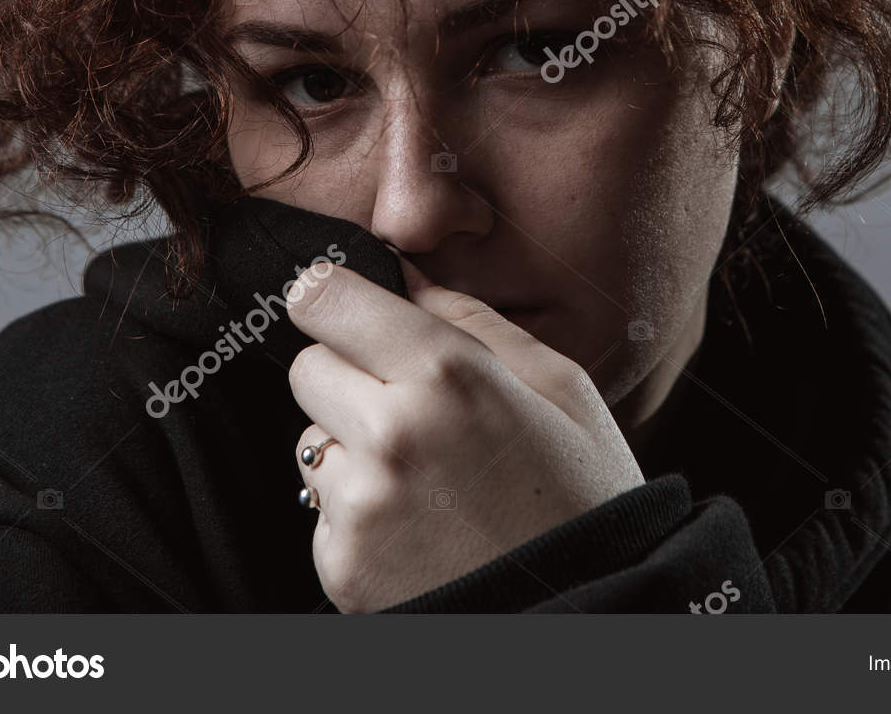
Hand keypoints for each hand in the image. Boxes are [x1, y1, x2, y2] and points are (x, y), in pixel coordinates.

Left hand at [285, 256, 645, 611]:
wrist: (583, 612)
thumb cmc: (583, 494)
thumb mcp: (559, 387)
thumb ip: (474, 319)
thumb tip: (407, 277)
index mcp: (447, 373)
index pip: (323, 299)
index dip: (332, 298)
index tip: (348, 310)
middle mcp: (392, 433)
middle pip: (307, 367)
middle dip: (347, 375)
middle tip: (409, 405)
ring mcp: (362, 504)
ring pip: (312, 439)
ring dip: (352, 447)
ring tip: (425, 475)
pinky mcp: (342, 563)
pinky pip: (322, 507)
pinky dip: (357, 510)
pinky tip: (418, 524)